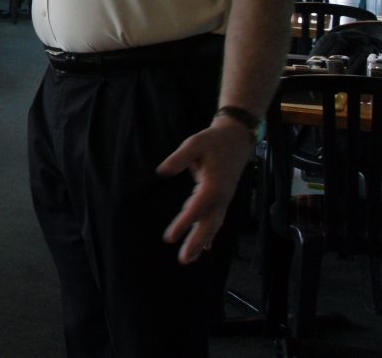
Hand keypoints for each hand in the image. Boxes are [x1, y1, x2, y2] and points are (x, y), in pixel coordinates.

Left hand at [156, 120, 255, 263]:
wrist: (236, 139)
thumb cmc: (213, 140)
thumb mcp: (194, 144)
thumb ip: (178, 158)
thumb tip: (162, 171)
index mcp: (213, 185)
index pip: (195, 209)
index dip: (183, 224)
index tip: (170, 238)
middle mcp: (221, 196)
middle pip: (207, 223)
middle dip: (195, 242)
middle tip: (183, 259)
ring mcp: (224, 199)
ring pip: (212, 224)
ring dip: (201, 241)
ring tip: (190, 258)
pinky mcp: (223, 198)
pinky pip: (216, 219)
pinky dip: (210, 233)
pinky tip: (205, 247)